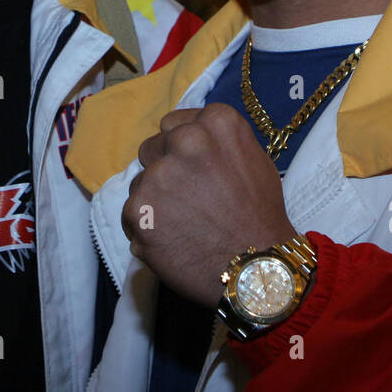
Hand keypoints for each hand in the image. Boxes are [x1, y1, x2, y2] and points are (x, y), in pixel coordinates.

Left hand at [122, 103, 295, 304]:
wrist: (256, 267)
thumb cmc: (260, 216)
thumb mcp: (254, 160)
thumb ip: (217, 142)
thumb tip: (187, 138)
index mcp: (216, 123)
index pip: (175, 123)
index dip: (181, 149)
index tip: (192, 169)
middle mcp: (185, 140)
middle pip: (153, 147)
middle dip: (164, 169)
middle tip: (187, 198)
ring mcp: (158, 175)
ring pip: (141, 182)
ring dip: (155, 199)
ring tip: (182, 225)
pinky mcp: (138, 209)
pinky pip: (131, 213)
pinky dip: (146, 227)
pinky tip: (171, 240)